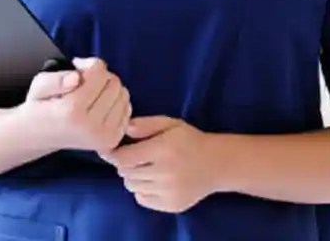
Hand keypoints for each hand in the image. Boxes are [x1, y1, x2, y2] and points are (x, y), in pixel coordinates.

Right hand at [23, 57, 130, 152]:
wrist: (39, 136)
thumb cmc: (40, 107)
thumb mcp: (38, 86)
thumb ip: (55, 80)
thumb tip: (75, 78)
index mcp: (72, 112)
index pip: (99, 73)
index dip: (89, 64)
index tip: (77, 68)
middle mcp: (91, 127)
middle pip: (114, 83)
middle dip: (100, 76)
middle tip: (83, 82)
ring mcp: (104, 136)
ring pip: (123, 95)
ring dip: (109, 89)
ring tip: (91, 94)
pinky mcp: (113, 140)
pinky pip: (127, 109)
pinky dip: (115, 103)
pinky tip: (99, 106)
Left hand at [98, 116, 217, 213]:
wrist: (217, 164)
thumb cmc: (189, 140)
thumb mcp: (170, 123)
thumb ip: (146, 124)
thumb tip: (124, 129)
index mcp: (163, 149)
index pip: (124, 158)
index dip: (114, 154)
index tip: (113, 150)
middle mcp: (165, 173)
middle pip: (126, 173)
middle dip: (126, 164)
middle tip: (135, 157)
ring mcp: (169, 192)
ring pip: (132, 186)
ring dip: (133, 177)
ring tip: (146, 168)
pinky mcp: (171, 205)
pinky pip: (142, 199)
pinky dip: (142, 190)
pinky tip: (154, 181)